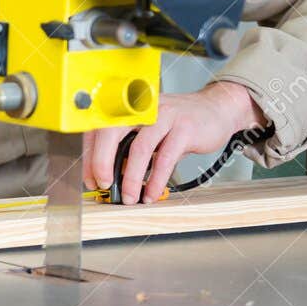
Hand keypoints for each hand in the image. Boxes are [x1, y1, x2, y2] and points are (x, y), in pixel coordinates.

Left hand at [81, 81, 268, 204]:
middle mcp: (142, 109)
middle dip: (101, 162)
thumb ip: (129, 146)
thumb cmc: (176, 123)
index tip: (90, 179)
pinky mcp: (185, 129)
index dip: (89, 156)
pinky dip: (155, 180)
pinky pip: (165, 158)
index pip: (97, 130)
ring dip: (130, 178)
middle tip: (102, 185)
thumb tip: (109, 177)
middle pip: (111, 133)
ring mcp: (164, 116)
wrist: (216, 110)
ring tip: (129, 197)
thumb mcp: (148, 129)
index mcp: (127, 108)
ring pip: (139, 149)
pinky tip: (151, 194)